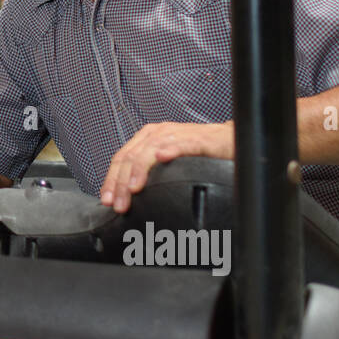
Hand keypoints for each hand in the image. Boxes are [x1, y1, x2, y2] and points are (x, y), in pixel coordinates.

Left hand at [100, 121, 232, 212]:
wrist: (230, 142)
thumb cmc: (199, 154)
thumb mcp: (167, 163)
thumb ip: (149, 173)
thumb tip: (128, 196)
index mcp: (148, 138)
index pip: (122, 158)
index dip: (111, 180)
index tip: (107, 201)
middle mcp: (158, 134)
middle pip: (131, 157)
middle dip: (121, 183)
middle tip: (119, 204)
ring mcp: (177, 135)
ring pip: (150, 151)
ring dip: (139, 171)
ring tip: (133, 189)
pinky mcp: (198, 140)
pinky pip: (181, 143)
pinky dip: (170, 150)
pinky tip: (162, 158)